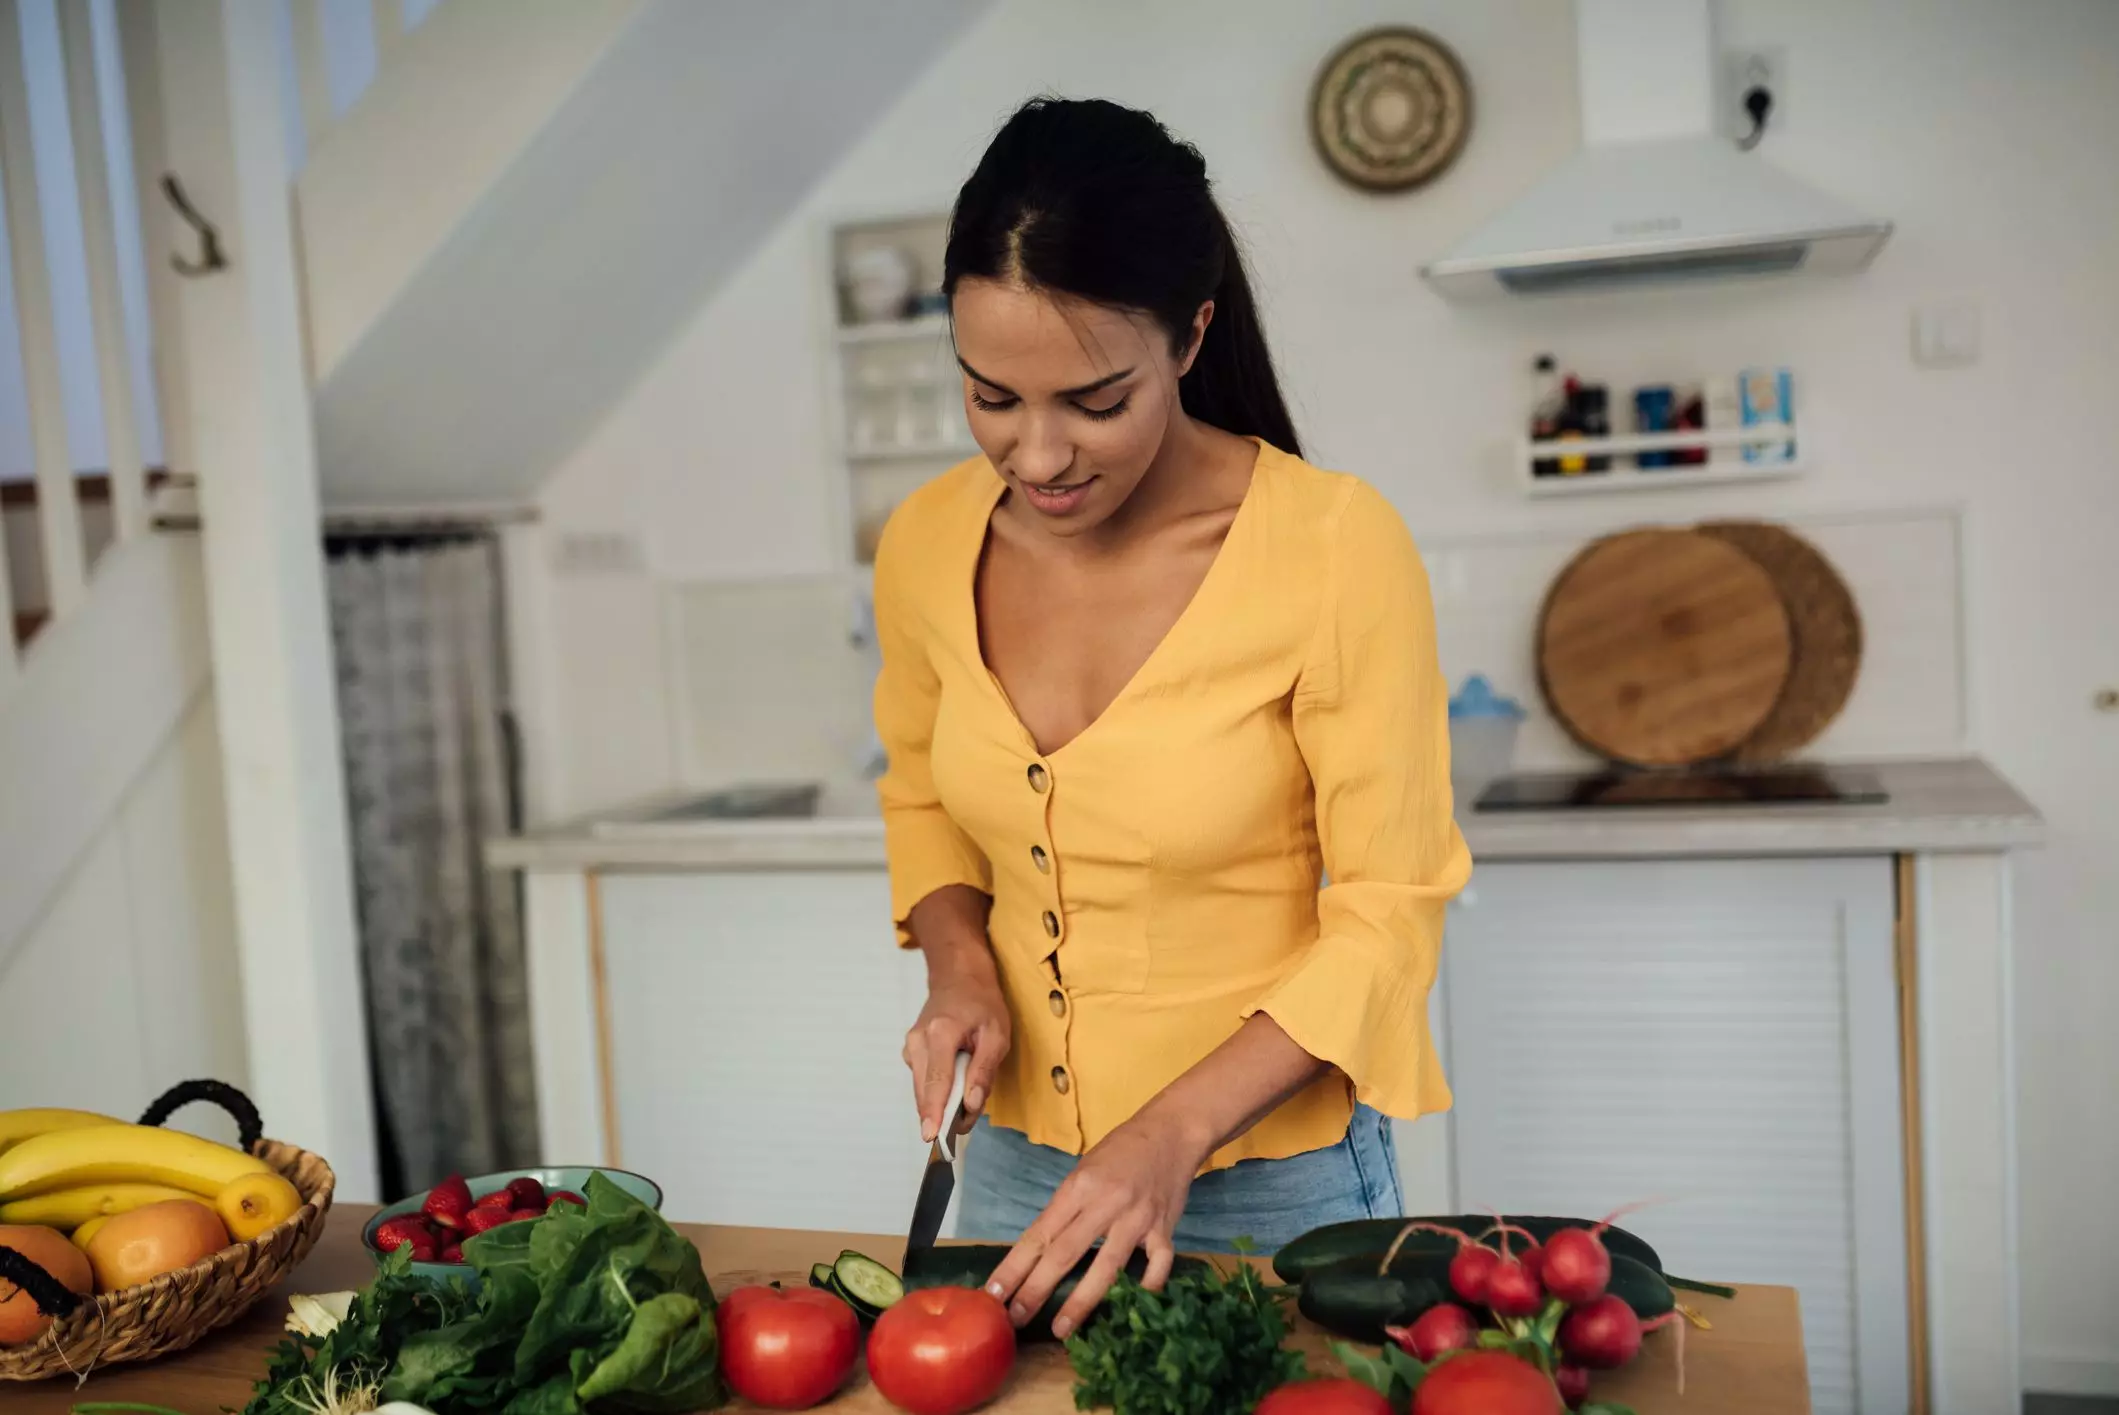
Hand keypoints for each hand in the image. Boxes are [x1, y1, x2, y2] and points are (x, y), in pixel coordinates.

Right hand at [903, 955, 1010, 1142]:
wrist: (959, 977)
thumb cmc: (981, 1003)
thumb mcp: (997, 1035)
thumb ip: (984, 1071)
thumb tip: (972, 1104)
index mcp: (940, 1033)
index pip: (936, 1081)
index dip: (934, 1112)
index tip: (931, 1137)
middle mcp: (918, 1041)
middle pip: (925, 1090)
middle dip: (943, 1114)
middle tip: (965, 1124)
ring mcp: (910, 1046)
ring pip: (922, 1088)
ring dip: (942, 1102)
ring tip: (966, 1100)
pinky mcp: (910, 1051)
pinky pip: (923, 1080)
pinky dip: (938, 1089)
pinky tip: (955, 1082)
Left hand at [983, 1106, 1209, 1339]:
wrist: (1171, 1130)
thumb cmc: (1121, 1150)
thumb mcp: (1085, 1170)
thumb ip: (1067, 1208)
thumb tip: (1040, 1250)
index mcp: (1078, 1187)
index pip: (1039, 1233)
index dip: (1014, 1266)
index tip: (994, 1293)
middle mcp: (1105, 1202)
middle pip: (1064, 1252)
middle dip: (1036, 1289)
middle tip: (1015, 1318)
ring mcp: (1137, 1217)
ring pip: (1106, 1265)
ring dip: (1081, 1301)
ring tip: (1062, 1329)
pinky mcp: (1165, 1227)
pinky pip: (1158, 1263)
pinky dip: (1148, 1284)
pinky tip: (1136, 1303)